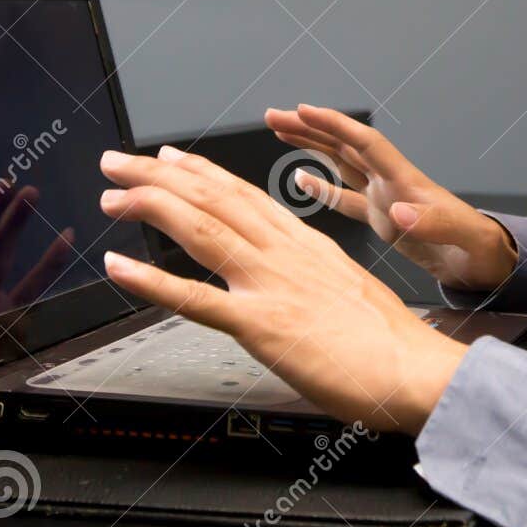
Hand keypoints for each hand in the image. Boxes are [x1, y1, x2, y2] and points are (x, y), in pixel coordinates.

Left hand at [98, 145, 468, 433]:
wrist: (414, 368)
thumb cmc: (389, 341)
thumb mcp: (349, 287)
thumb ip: (313, 275)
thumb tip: (293, 280)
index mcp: (306, 244)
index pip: (243, 194)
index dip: (200, 172)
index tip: (168, 158)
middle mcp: (285, 253)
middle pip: (213, 199)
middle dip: (158, 176)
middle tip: (118, 162)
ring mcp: (272, 284)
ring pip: (201, 229)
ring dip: (150, 206)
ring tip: (112, 194)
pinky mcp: (262, 325)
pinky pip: (196, 298)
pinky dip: (152, 280)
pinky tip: (119, 267)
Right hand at [263, 105, 518, 291]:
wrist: (485, 264)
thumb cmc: (479, 249)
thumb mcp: (461, 236)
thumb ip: (432, 222)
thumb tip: (397, 211)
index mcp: (406, 181)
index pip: (365, 143)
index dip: (335, 126)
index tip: (304, 110)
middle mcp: (392, 182)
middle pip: (345, 145)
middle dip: (311, 128)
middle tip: (275, 115)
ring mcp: (385, 198)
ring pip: (340, 164)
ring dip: (311, 147)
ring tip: (281, 130)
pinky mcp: (383, 220)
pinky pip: (346, 198)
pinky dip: (322, 188)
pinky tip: (301, 179)